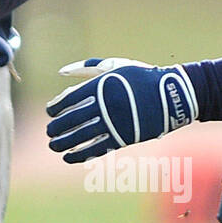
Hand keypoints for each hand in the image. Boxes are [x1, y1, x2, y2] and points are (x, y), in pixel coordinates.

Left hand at [46, 58, 197, 162]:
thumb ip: (86, 68)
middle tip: (49, 132)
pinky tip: (69, 157)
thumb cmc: (139, 77)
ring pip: (81, 136)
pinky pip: (96, 149)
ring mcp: (114, 122)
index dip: (55, 107)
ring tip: (53, 146)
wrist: (172, 93)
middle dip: (56, 128)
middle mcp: (105, 105)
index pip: (69, 100)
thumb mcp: (114, 66)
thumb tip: (61, 72)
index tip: (50, 112)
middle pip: (71, 120)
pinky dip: (80, 154)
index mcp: (101, 86)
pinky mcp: (123, 137)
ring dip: (64, 143)